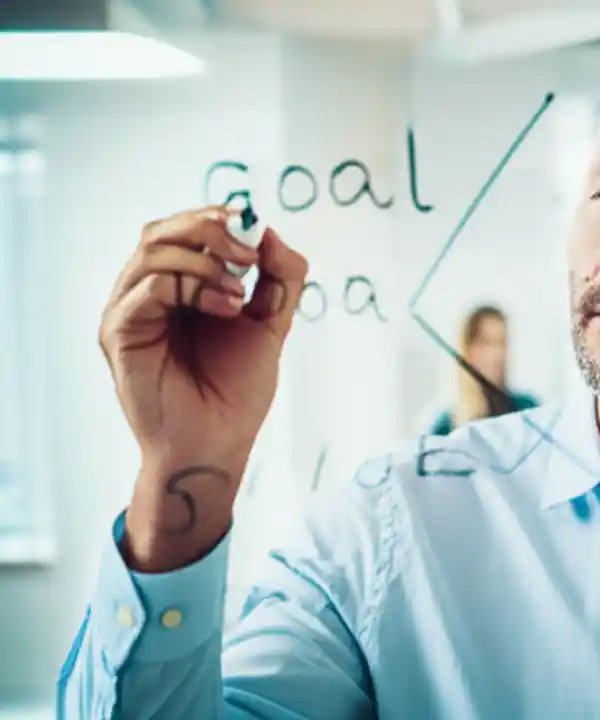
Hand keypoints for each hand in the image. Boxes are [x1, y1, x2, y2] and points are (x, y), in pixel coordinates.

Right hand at [99, 206, 307, 570]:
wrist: (218, 445)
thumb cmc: (236, 391)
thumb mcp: (271, 323)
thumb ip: (281, 278)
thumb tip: (271, 233)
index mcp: (178, 286)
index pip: (182, 229)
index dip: (216, 217)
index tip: (254, 225)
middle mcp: (146, 293)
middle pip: (160, 230)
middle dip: (210, 230)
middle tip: (248, 253)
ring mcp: (129, 312)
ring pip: (152, 251)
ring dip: (205, 261)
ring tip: (240, 295)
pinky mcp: (118, 334)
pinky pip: (145, 289)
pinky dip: (189, 287)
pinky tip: (225, 309)